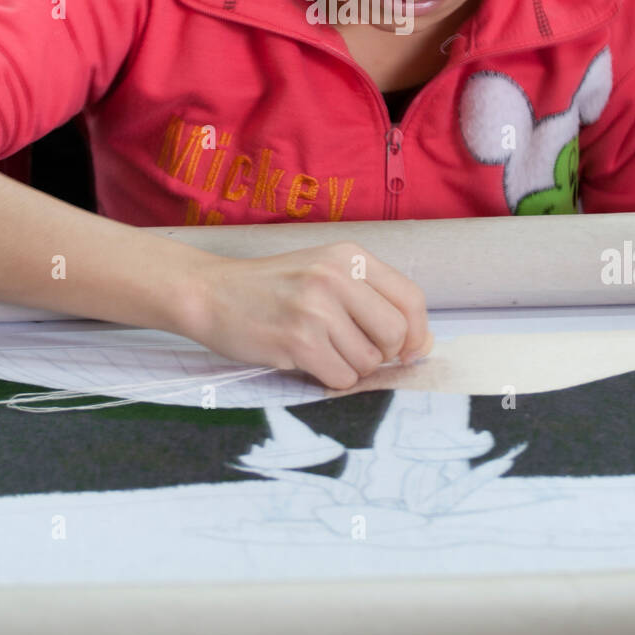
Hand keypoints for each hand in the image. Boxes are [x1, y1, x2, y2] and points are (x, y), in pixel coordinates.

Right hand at [189, 240, 432, 390]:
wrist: (211, 293)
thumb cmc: (274, 288)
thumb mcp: (325, 273)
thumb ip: (372, 300)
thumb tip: (422, 345)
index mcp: (349, 255)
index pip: (411, 298)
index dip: (416, 332)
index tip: (405, 349)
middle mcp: (336, 276)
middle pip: (396, 334)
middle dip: (382, 354)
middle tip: (353, 350)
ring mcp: (316, 308)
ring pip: (368, 361)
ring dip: (350, 367)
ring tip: (321, 350)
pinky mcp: (298, 340)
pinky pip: (341, 377)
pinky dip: (330, 378)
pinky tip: (307, 360)